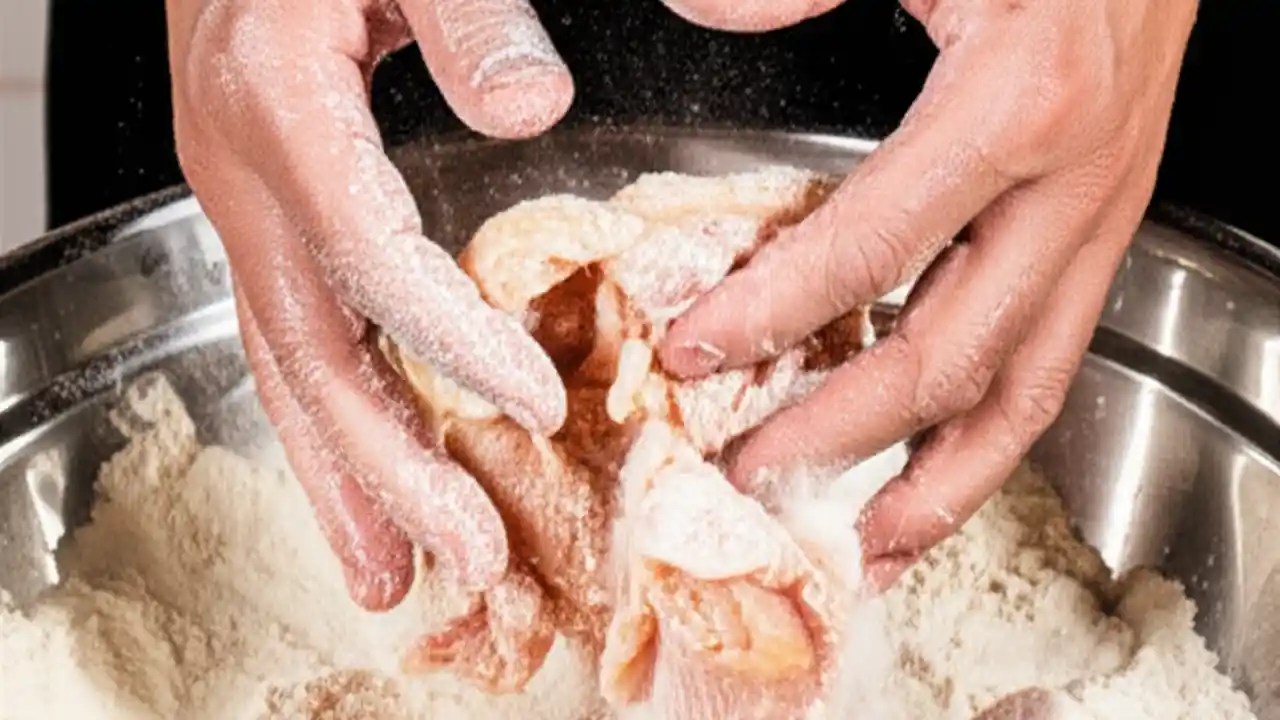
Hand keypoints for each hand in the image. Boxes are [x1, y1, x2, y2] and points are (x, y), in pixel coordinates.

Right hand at [166, 0, 572, 609]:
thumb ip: (468, 17)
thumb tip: (530, 110)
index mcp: (280, 106)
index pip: (369, 255)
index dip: (450, 342)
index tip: (534, 407)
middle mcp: (244, 175)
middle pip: (313, 351)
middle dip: (387, 469)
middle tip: (464, 559)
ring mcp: (243, 204)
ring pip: (286, 366)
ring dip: (342, 478)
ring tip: (391, 574)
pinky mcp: (264, 217)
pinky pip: (290, 340)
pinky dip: (326, 422)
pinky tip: (360, 477)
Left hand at [658, 0, 1197, 587]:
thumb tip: (702, 16)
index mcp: (1016, 108)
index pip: (870, 249)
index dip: (775, 310)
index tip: (698, 350)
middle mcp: (1069, 186)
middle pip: (948, 354)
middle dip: (840, 430)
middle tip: (752, 472)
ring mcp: (1097, 221)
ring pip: (1026, 389)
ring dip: (943, 484)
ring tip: (871, 545)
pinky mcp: (1101, 234)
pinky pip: (1051, 359)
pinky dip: (993, 433)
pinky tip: (943, 466)